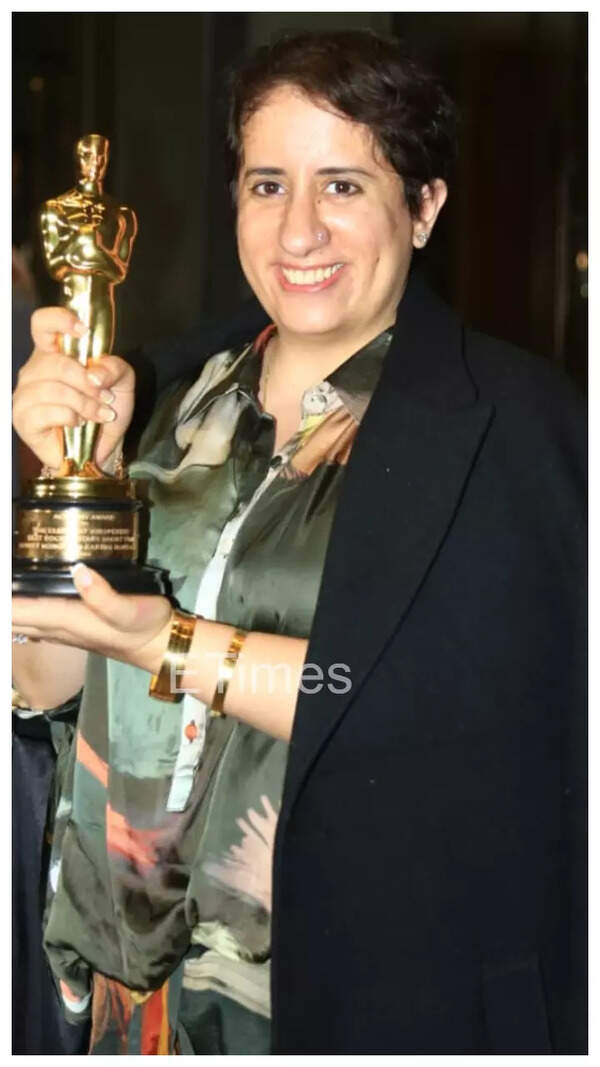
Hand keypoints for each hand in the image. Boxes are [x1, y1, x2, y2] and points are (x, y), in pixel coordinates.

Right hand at [12, 307, 134, 470]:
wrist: (101, 448)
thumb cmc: (106, 410)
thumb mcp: (122, 383)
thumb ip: (115, 368)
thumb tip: (94, 374)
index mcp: (54, 353)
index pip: (42, 324)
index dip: (59, 320)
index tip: (83, 330)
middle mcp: (35, 370)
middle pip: (55, 363)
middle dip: (87, 382)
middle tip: (105, 397)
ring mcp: (25, 394)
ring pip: (53, 389)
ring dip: (84, 403)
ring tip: (97, 414)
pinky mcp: (22, 418)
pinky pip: (45, 411)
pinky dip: (69, 418)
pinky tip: (77, 424)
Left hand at [12, 564, 171, 674]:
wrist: (161, 648)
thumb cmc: (147, 627)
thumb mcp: (130, 610)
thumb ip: (104, 594)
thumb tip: (78, 569)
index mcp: (66, 619)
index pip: (18, 610)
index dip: (3, 601)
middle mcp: (56, 627)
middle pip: (11, 618)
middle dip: (3, 605)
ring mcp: (60, 630)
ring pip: (18, 621)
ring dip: (7, 611)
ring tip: (3, 589)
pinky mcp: (68, 627)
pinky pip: (30, 620)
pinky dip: (15, 612)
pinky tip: (14, 603)